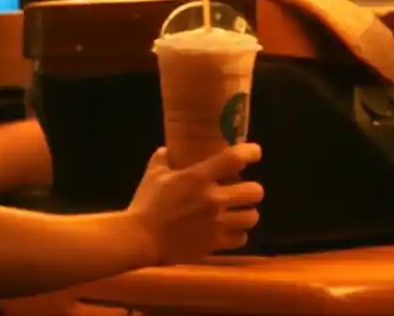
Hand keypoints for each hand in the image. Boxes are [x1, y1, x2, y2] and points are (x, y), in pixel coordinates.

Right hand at [125, 143, 263, 265]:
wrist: (139, 239)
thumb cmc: (146, 204)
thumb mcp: (153, 175)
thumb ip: (163, 159)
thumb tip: (167, 150)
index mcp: (198, 177)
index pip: (234, 159)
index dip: (250, 153)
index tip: (254, 153)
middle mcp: (213, 199)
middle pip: (255, 191)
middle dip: (252, 190)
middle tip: (244, 191)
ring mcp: (216, 223)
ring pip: (252, 217)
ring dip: (247, 213)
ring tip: (239, 212)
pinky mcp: (214, 244)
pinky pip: (241, 238)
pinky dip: (238, 234)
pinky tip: (230, 231)